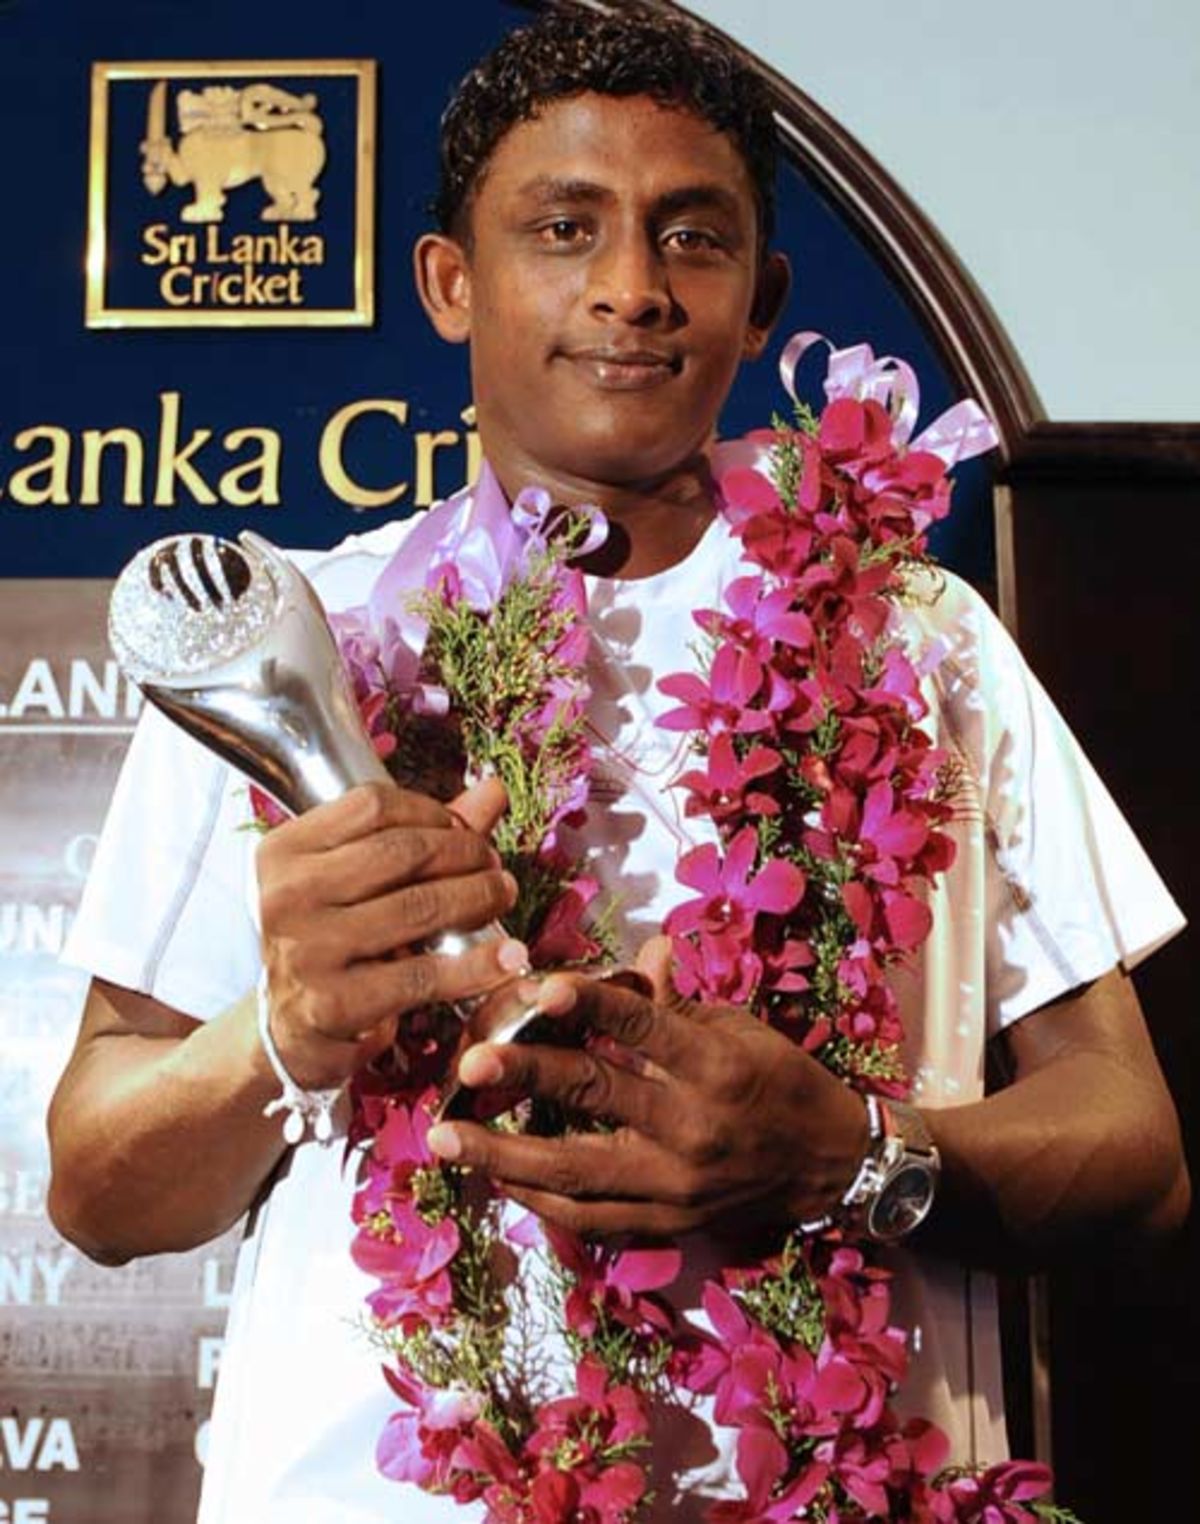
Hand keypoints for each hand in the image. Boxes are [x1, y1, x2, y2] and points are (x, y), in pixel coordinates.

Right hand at [256, 778, 525, 1088]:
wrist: (295, 1028)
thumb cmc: (334, 938)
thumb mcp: (362, 879)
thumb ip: (424, 832)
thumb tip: (494, 790)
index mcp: (285, 850)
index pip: (373, 805)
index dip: (432, 812)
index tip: (462, 830)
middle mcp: (287, 895)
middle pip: (403, 851)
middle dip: (465, 853)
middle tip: (494, 866)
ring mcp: (307, 950)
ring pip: (419, 906)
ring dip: (478, 897)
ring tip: (504, 896)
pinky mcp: (334, 1003)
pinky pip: (423, 974)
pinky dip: (476, 965)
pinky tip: (508, 958)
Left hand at [426, 937, 869, 1236]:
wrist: (824, 1163)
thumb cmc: (777, 1079)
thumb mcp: (737, 1028)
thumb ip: (674, 1003)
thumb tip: (640, 953)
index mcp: (717, 1067)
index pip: (645, 1028)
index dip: (593, 1004)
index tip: (542, 986)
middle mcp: (693, 1127)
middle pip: (596, 1098)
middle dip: (526, 1077)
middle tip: (468, 1064)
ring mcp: (675, 1184)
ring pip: (576, 1172)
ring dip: (504, 1155)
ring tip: (447, 1138)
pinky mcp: (665, 1221)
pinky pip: (588, 1215)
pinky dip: (537, 1196)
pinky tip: (495, 1174)